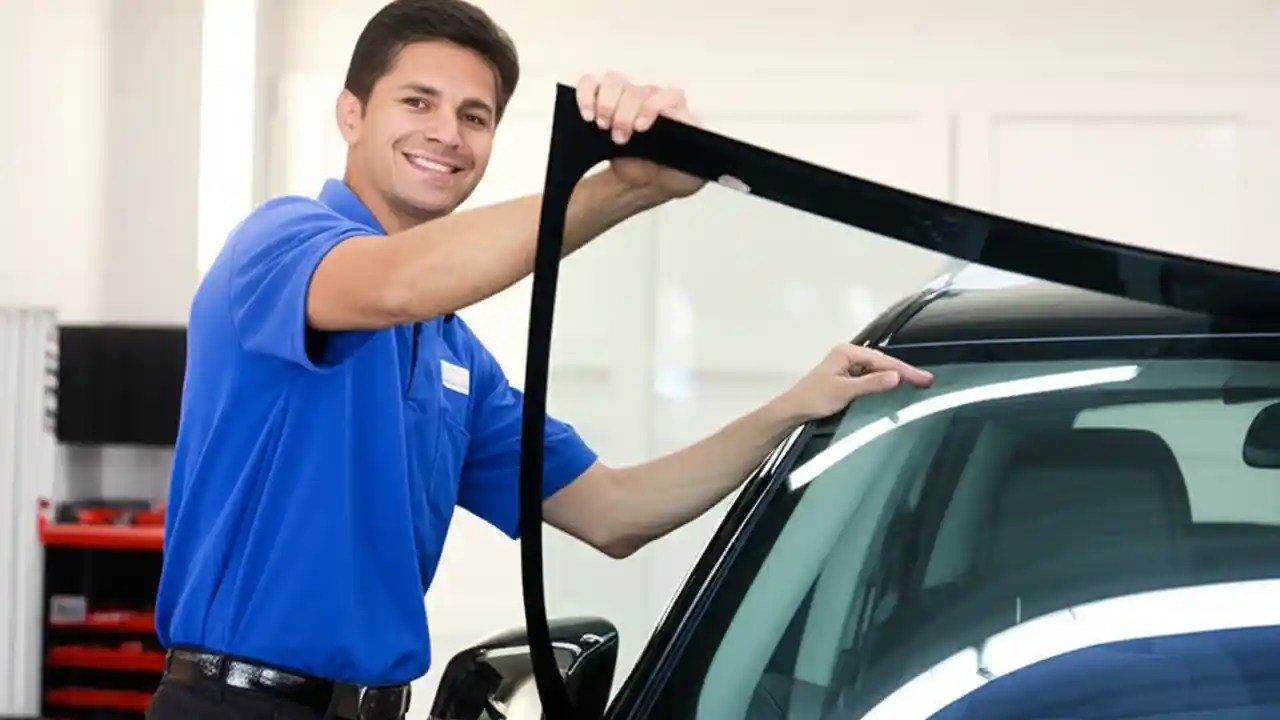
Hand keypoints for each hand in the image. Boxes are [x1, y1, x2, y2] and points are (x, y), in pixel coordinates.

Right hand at [576, 71, 705, 200]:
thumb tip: (688, 132)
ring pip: (614, 81)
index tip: (641, 129)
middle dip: (624, 114)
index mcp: (675, 110)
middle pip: (636, 89)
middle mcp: (651, 98)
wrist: (646, 183)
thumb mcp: (693, 172)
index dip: (651, 108)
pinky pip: (590, 84)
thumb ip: (696, 154)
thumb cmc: (673, 174)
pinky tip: (586, 115)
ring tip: (602, 126)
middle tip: (620, 137)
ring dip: (605, 103)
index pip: (666, 95)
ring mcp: (626, 98)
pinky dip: (585, 95)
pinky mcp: (602, 102)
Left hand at [775, 343, 933, 422]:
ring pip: (877, 370)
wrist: (793, 410)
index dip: (904, 370)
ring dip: (895, 377)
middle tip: (926, 382)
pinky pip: (870, 378)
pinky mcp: (846, 378)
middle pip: (882, 363)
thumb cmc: (814, 399)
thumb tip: (895, 377)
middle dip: (903, 372)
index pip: (883, 360)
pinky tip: (895, 389)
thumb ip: (871, 383)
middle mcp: (848, 355)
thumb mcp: (845, 391)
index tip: (924, 379)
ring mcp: (847, 366)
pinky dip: (883, 383)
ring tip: (917, 385)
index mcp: (847, 353)